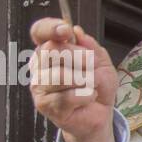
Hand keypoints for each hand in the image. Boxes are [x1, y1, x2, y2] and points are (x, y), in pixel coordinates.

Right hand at [28, 18, 118, 141]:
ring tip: (91, 86)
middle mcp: (40, 66)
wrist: (100, 113)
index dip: (50, 28)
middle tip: (91, 68)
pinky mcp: (45, 105)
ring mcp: (39, 86)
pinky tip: (88, 98)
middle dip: (79, 58)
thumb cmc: (97, 86)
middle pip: (51, 50)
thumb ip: (91, 47)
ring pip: (60, 75)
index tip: (66, 31)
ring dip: (85, 81)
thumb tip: (78, 32)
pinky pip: (67, 96)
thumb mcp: (102, 62)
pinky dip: (85, 96)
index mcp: (50, 50)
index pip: (39, 31)